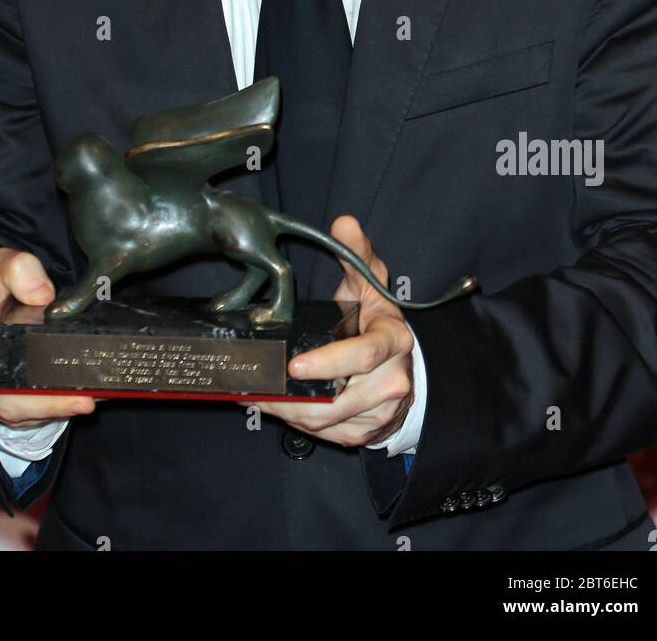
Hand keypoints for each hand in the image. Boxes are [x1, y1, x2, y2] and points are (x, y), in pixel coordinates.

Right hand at [0, 247, 95, 427]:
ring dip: (50, 410)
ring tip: (85, 401)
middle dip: (28, 400)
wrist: (20, 311)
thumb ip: (19, 269)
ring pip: (13, 409)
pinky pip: (30, 416)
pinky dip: (58, 411)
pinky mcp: (9, 406)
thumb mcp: (10, 267)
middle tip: (68, 397)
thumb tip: (40, 296)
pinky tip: (87, 400)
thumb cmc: (9, 290)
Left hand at [249, 216, 413, 447]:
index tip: (293, 365)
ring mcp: (379, 412)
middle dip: (292, 397)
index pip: (363, 356)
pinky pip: (325, 434)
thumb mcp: (371, 282)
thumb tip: (344, 221)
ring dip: (287, 412)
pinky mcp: (364, 432)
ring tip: (255, 395)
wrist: (401, 365)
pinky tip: (273, 407)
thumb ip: (356, 252)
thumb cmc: (377, 318)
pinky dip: (296, 424)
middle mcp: (392, 380)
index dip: (328, 362)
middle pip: (338, 400)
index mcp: (394, 341)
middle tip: (256, 384)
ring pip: (326, 422)